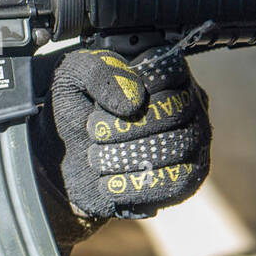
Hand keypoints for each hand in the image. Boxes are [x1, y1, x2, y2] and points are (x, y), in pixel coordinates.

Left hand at [34, 46, 211, 219]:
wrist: (64, 158)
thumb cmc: (74, 110)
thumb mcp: (72, 78)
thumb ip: (99, 71)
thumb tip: (134, 100)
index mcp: (164, 72)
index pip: (170, 70)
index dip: (136, 87)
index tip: (103, 103)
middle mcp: (187, 103)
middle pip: (176, 109)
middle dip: (126, 125)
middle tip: (94, 133)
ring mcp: (192, 140)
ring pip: (179, 146)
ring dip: (127, 155)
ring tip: (96, 158)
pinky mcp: (186, 176)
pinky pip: (178, 182)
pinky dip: (136, 185)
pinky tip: (107, 184)